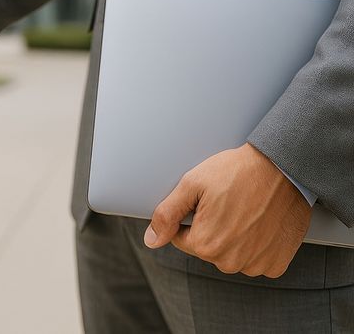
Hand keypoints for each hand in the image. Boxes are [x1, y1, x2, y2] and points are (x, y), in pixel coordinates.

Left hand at [144, 143, 312, 277]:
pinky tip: (260, 223)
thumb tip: (151, 241)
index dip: (191, 217)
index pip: (182, 238)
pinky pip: (256, 260)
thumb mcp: (192, 184)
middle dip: (211, 228)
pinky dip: (257, 245)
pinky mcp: (277, 263)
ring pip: (231, 255)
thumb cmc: (236, 172)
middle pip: (207, 249)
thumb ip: (167, 214)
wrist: (282, 168)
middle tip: (226, 203)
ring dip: (234, 238)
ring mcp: (256, 265)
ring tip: (244, 211)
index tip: (207, 201)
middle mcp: (231, 262)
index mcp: (205, 245)